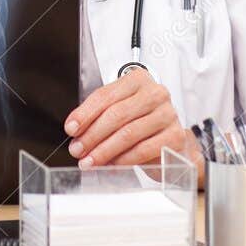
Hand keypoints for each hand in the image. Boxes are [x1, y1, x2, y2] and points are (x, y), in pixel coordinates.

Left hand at [64, 69, 199, 177]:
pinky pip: (143, 150)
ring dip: (104, 150)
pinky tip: (111, 165)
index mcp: (138, 79)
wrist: (171, 140)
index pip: (105, 95)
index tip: (71, 129)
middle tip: (77, 150)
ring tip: (89, 161)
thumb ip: (99, 114)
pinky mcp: (175, 137)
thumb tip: (75, 129)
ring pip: (128, 133)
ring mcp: (168, 114)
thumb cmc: (142, 121)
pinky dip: (123, 159)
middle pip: (116, 114)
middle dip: (92, 135)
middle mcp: (155, 93)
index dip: (85, 113)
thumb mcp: (120, 110)